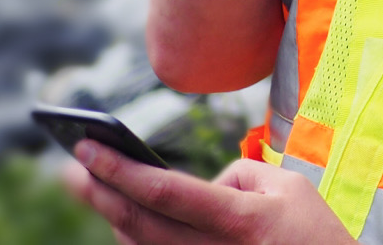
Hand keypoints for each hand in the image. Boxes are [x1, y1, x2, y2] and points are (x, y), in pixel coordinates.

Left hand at [62, 141, 354, 244]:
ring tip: (89, 184)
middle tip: (70, 167)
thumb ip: (237, 177)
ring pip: (140, 244)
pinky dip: (133, 233)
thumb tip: (199, 186)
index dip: (121, 170)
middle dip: (99, 191)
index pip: (165, 192)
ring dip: (111, 213)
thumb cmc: (312, 230)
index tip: (88, 148)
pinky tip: (122, 212)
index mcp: (238, 219)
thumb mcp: (288, 187)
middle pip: (139, 222)